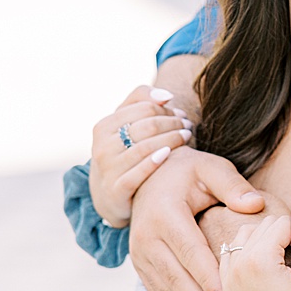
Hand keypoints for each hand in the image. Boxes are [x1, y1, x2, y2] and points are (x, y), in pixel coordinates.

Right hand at [89, 86, 192, 226]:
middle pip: (148, 126)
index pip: (144, 108)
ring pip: (145, 147)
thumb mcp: (124, 125)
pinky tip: (169, 154)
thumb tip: (167, 95)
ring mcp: (107, 169)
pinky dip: (154, 161)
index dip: (167, 110)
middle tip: (189, 125)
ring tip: (187, 136)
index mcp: (103, 126)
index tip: (181, 114)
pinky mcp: (115, 190)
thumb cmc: (123, 153)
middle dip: (173, 123)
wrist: (108, 195)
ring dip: (172, 139)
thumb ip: (141, 101)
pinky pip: (138, 173)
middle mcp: (102, 146)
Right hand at [127, 145, 265, 290]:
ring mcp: (139, 253)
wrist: (151, 176)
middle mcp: (146, 236)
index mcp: (165, 213)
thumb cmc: (190, 172)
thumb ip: (233, 186)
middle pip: (176, 277)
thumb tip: (255, 204)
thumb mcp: (211, 168)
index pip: (190, 251)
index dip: (208, 277)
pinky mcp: (139, 265)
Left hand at [220, 193, 290, 290]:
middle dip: (286, 238)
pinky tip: (265, 271)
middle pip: (265, 226)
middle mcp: (235, 263)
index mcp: (257, 259)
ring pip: (247, 235)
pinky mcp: (223, 285)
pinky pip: (233, 252)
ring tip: (285, 266)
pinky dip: (248, 253)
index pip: (283, 223)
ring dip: (266, 242)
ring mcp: (225, 275)